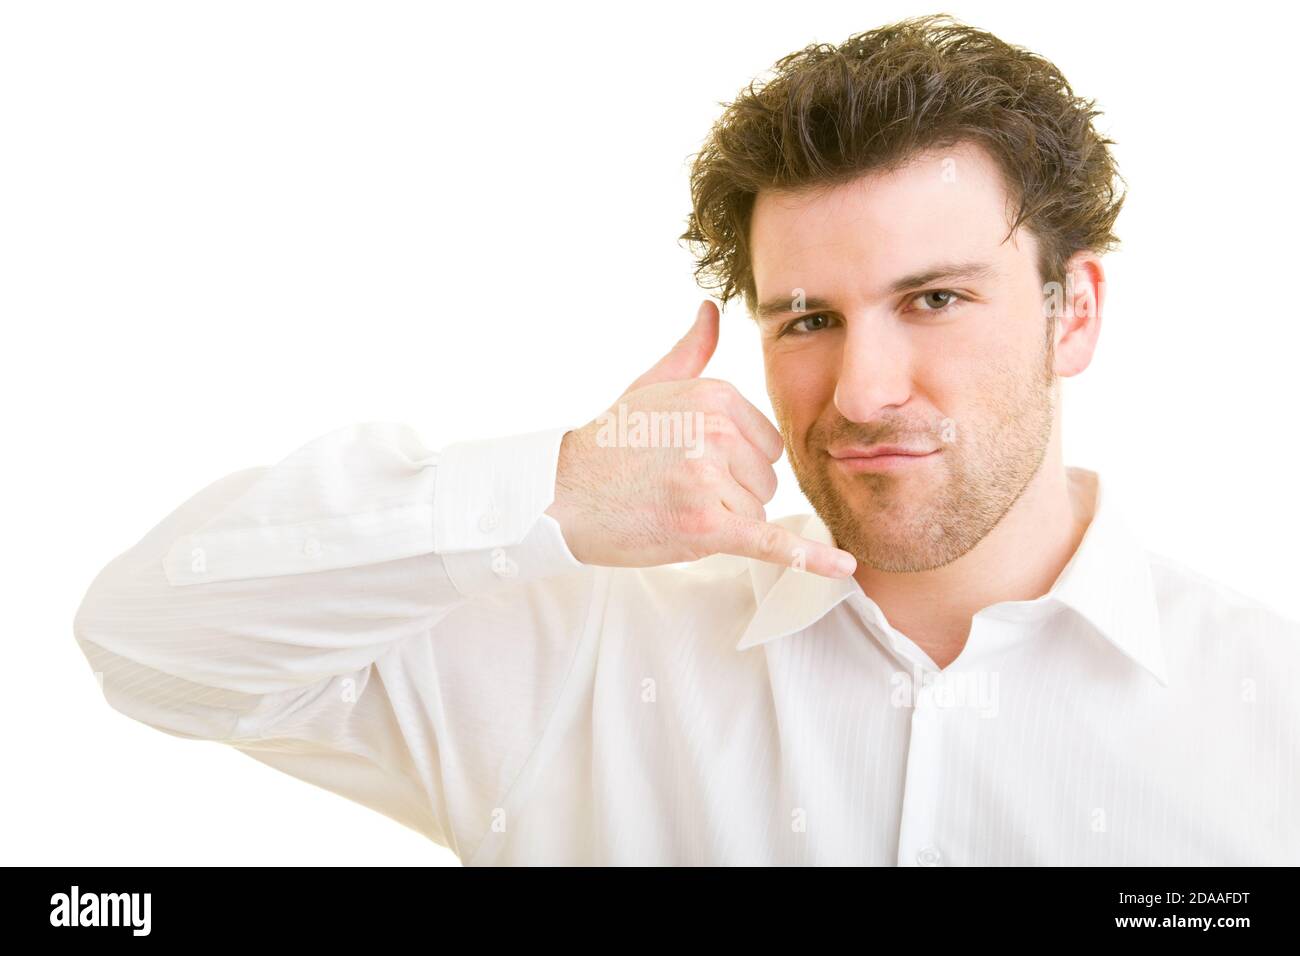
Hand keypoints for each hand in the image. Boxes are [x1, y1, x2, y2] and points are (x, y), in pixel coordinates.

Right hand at [544, 300, 856, 577]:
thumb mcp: (651, 386)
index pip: (766, 445)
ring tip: (670, 509)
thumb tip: (711, 309)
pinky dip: (808, 558)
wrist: (559, 495)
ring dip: (721, 524)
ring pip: (755, 514)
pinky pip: (767, 542)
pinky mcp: (702, 526)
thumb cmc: (608, 444)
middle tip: (674, 490)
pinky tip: (843, 567)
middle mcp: (714, 431)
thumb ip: (692, 352)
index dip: (735, 466)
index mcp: (713, 395)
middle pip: (764, 481)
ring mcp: (708, 479)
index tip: (690, 466)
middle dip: (729, 496)